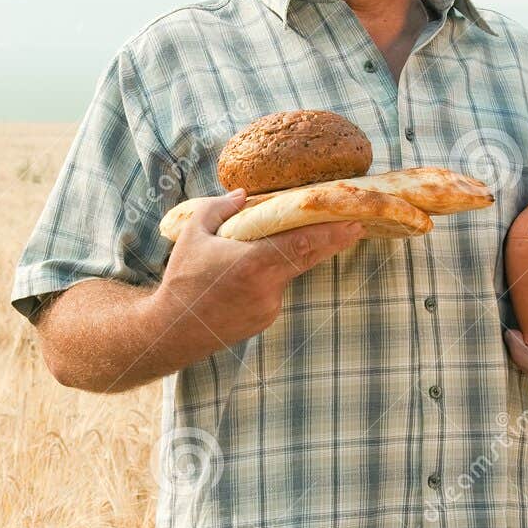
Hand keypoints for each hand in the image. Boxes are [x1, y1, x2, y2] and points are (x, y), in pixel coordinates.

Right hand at [153, 188, 364, 350]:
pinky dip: (268, 279)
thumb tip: (244, 196)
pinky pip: (275, 291)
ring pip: (287, 274)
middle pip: (309, 258)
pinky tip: (239, 282)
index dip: (332, 233)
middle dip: (333, 241)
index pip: (303, 243)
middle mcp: (268, 287)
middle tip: (354, 225)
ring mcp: (270, 307)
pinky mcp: (266, 319)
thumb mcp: (193, 234)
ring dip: (283, 261)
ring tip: (250, 257)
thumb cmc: (181, 280)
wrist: (172, 331)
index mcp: (253, 262)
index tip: (355, 222)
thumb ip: (219, 208)